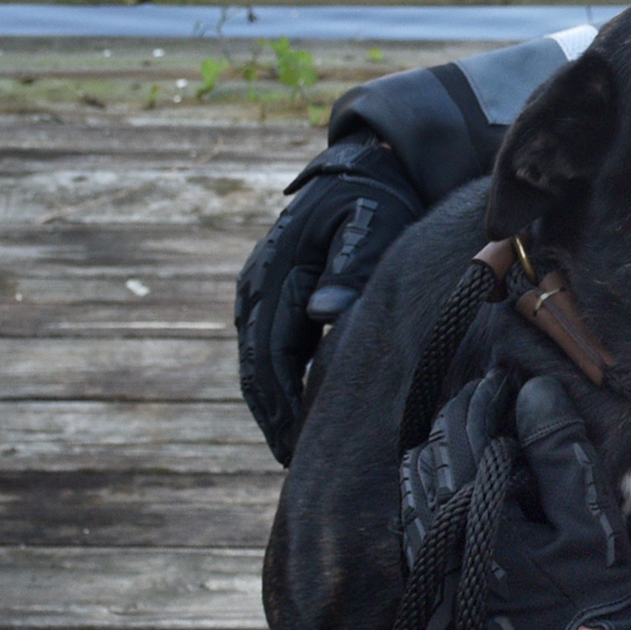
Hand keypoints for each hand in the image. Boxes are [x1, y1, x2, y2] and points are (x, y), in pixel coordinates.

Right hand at [232, 138, 424, 463]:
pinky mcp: (272, 294)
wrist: (368, 168)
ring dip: (271, 403)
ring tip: (292, 446)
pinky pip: (267, 348)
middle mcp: (259, 283)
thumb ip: (349, 272)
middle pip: (255, 366)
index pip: (269, 354)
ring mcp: (261, 288)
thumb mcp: (371, 228)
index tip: (296, 445)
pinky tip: (297, 408)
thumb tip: (321, 315)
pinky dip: (276, 381)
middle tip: (292, 461)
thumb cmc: (375, 201)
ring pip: (256, 360)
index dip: (280, 405)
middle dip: (271, 415)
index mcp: (276, 272)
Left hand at [403, 373, 630, 629]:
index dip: (483, 400)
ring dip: (440, 467)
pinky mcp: (430, 609)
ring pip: (416, 501)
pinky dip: (436, 507)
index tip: (505, 384)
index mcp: (470, 514)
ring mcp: (427, 578)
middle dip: (455, 428)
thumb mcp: (589, 525)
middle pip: (427, 463)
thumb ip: (560, 452)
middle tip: (489, 409)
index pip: (460, 433)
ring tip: (475, 450)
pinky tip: (466, 505)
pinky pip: (419, 538)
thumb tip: (535, 392)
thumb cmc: (588, 616)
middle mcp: (434, 543)